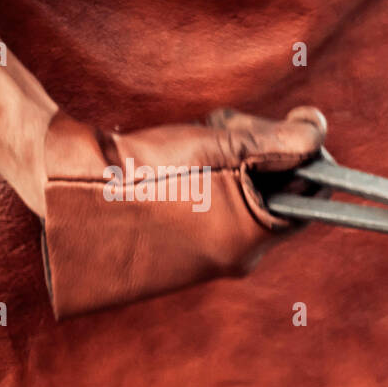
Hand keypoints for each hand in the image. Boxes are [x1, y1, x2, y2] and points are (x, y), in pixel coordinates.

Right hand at [42, 106, 326, 317]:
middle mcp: (234, 261)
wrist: (68, 183)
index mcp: (251, 244)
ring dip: (234, 160)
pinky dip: (211, 180)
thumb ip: (281, 140)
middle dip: (263, 153)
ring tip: (197, 139)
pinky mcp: (181, 253)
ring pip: (248, 197)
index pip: (311, 203)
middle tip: (228, 125)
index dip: (308, 160)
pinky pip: (218, 210)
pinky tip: (182, 161)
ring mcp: (206, 261)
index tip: (292, 129)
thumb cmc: (145, 165)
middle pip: (279, 195)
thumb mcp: (222, 144)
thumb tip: (319, 130)